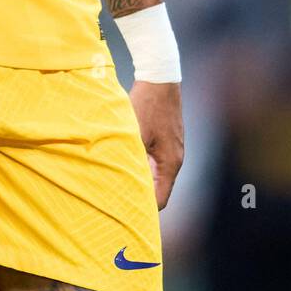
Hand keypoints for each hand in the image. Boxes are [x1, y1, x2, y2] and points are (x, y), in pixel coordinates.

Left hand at [129, 80, 183, 209]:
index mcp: (170, 163)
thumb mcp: (134, 132)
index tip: (124, 213)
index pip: (160, 200)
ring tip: (117, 185)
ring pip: (156, 175)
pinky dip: (142, 166)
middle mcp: (175, 160)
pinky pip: (155, 161)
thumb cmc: (147, 104)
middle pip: (158, 189)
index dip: (144, 210)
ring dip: (140, 180)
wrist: (159, 78)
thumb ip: (128, 156)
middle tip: (116, 203)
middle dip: (140, 197)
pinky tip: (124, 162)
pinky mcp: (166, 140)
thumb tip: (115, 177)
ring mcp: (172, 149)